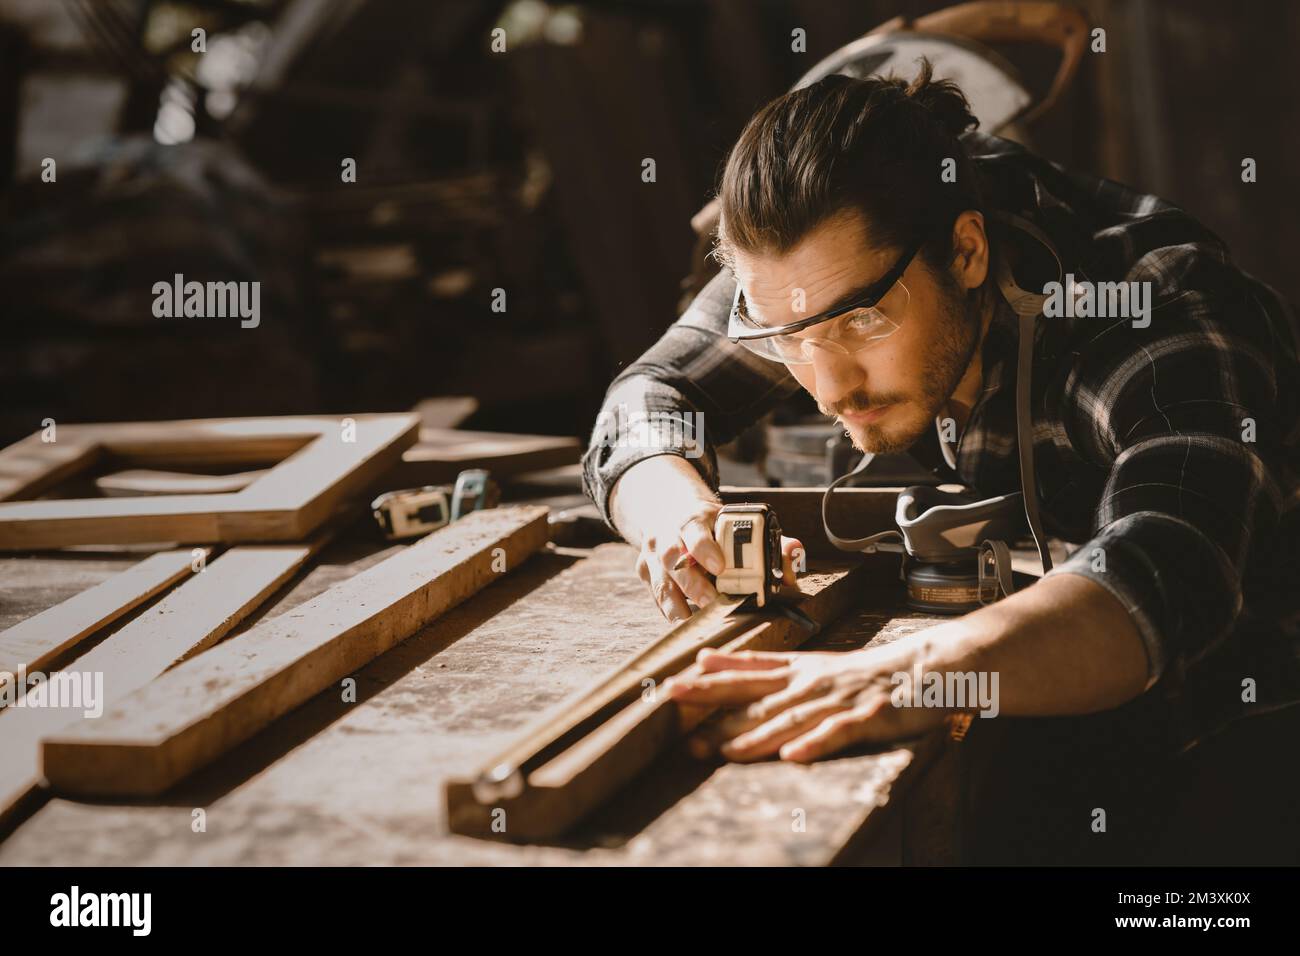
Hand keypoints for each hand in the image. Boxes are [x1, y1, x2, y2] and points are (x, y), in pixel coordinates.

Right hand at [610, 456, 802, 622]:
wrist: (666, 508)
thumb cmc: (708, 522)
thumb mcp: (731, 520)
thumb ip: (765, 538)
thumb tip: (793, 552)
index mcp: (692, 518)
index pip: (693, 529)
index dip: (704, 548)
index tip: (720, 567)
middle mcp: (666, 535)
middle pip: (672, 559)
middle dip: (692, 584)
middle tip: (712, 603)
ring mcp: (652, 555)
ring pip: (660, 582)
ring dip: (677, 605)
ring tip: (693, 624)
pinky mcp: (644, 572)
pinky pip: (656, 596)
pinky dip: (669, 611)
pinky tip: (685, 622)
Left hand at [665, 639, 960, 762]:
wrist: (929, 666)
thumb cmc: (867, 671)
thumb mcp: (811, 664)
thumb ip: (763, 666)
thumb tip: (710, 659)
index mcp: (800, 671)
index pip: (748, 674)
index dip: (710, 680)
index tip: (673, 684)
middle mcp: (813, 682)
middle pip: (758, 696)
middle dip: (716, 705)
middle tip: (678, 710)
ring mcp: (840, 699)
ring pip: (791, 719)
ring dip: (756, 736)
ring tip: (724, 751)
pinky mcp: (869, 716)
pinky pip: (839, 733)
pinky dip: (816, 743)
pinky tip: (794, 756)